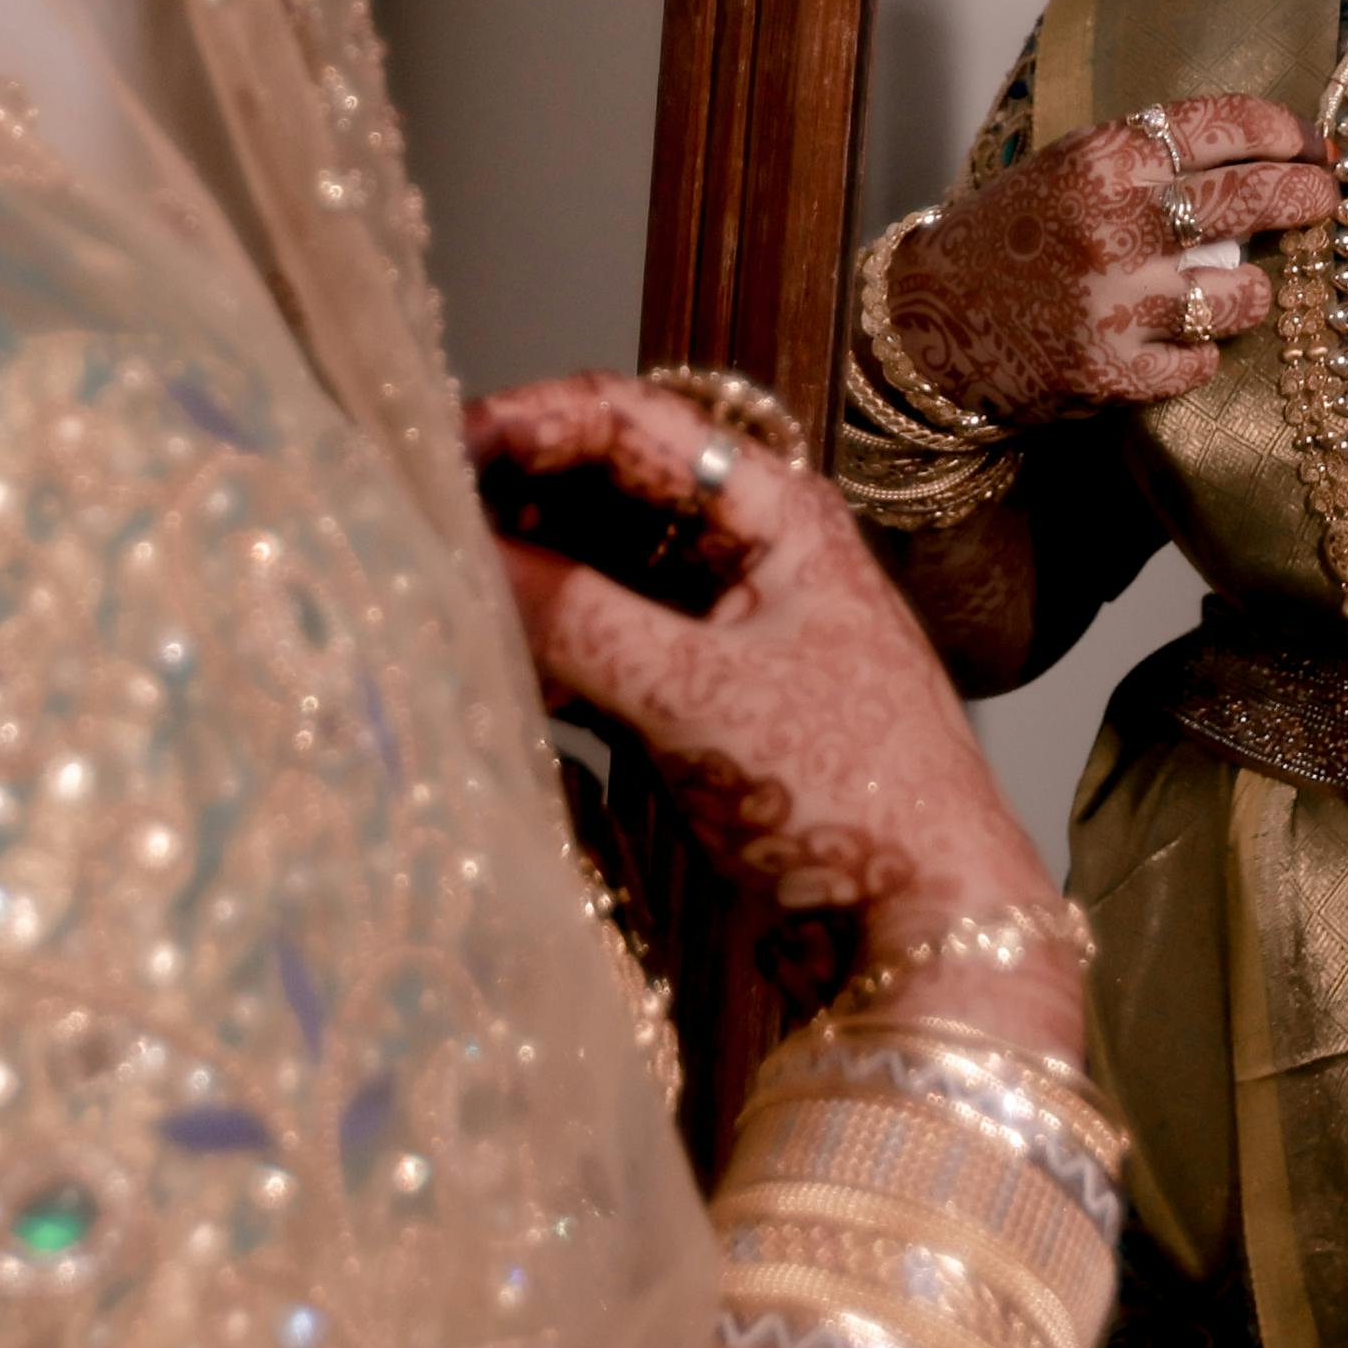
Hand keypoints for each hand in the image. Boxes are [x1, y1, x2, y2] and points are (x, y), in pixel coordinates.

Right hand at [465, 375, 1065, 992]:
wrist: (925, 923)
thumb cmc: (847, 790)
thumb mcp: (697, 697)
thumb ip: (577, 621)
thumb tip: (463, 557)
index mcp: (775, 510)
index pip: (633, 424)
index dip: (532, 424)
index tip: (441, 449)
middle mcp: (749, 550)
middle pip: (607, 490)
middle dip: (517, 503)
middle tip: (422, 526)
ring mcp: (723, 625)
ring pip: (598, 571)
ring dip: (528, 583)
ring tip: (445, 600)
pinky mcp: (701, 699)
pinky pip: (606, 646)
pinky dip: (554, 655)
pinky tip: (502, 679)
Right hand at [879, 98, 1335, 424]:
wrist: (928, 319)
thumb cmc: (1011, 235)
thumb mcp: (1071, 172)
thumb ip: (1150, 166)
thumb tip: (1262, 162)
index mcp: (1103, 160)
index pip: (1222, 126)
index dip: (1283, 131)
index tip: (1310, 142)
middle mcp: (1115, 224)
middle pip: (1251, 198)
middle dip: (1305, 195)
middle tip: (1323, 198)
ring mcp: (1118, 302)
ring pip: (1242, 293)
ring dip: (1250, 292)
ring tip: (1237, 290)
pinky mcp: (1114, 371)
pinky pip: (1201, 361)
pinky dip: (1199, 353)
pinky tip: (1178, 344)